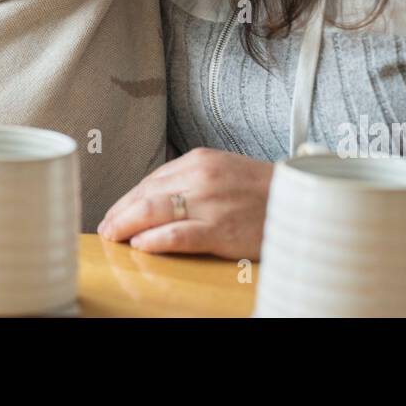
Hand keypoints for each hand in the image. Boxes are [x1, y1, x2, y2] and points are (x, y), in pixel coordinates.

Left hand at [96, 148, 274, 259]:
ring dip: (126, 224)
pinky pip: (178, 234)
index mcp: (199, 160)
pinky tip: (140, 245)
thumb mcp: (222, 171)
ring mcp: (209, 203)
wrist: (299, 199)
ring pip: (154, 211)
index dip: (127, 199)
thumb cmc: (259, 190)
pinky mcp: (220, 229)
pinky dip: (154, 240)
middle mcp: (200, 177)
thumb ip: (190, 180)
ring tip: (113, 237)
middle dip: (120, 213)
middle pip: (146, 194)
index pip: (151, 180)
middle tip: (106, 229)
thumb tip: (154, 198)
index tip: (114, 213)